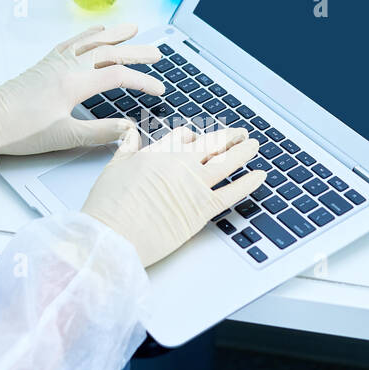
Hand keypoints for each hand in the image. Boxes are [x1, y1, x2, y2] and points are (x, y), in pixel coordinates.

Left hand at [0, 23, 163, 155]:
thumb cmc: (23, 130)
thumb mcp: (65, 136)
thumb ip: (100, 132)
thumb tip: (128, 129)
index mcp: (75, 83)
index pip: (118, 75)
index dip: (142, 81)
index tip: (159, 89)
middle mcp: (67, 66)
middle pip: (109, 52)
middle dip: (136, 51)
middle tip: (157, 53)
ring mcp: (55, 61)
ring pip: (91, 41)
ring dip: (114, 34)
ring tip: (133, 28)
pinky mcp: (45, 63)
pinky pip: (72, 41)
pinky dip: (88, 34)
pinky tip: (96, 32)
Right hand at [82, 125, 264, 266]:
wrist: (113, 236)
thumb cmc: (108, 208)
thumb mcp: (113, 169)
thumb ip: (126, 149)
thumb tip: (130, 133)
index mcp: (157, 153)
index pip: (183, 136)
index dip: (195, 136)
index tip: (200, 137)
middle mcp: (179, 164)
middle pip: (211, 144)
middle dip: (228, 137)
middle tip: (239, 134)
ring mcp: (194, 185)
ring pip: (227, 162)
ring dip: (243, 151)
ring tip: (253, 145)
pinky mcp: (202, 209)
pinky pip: (232, 192)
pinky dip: (248, 182)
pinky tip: (260, 175)